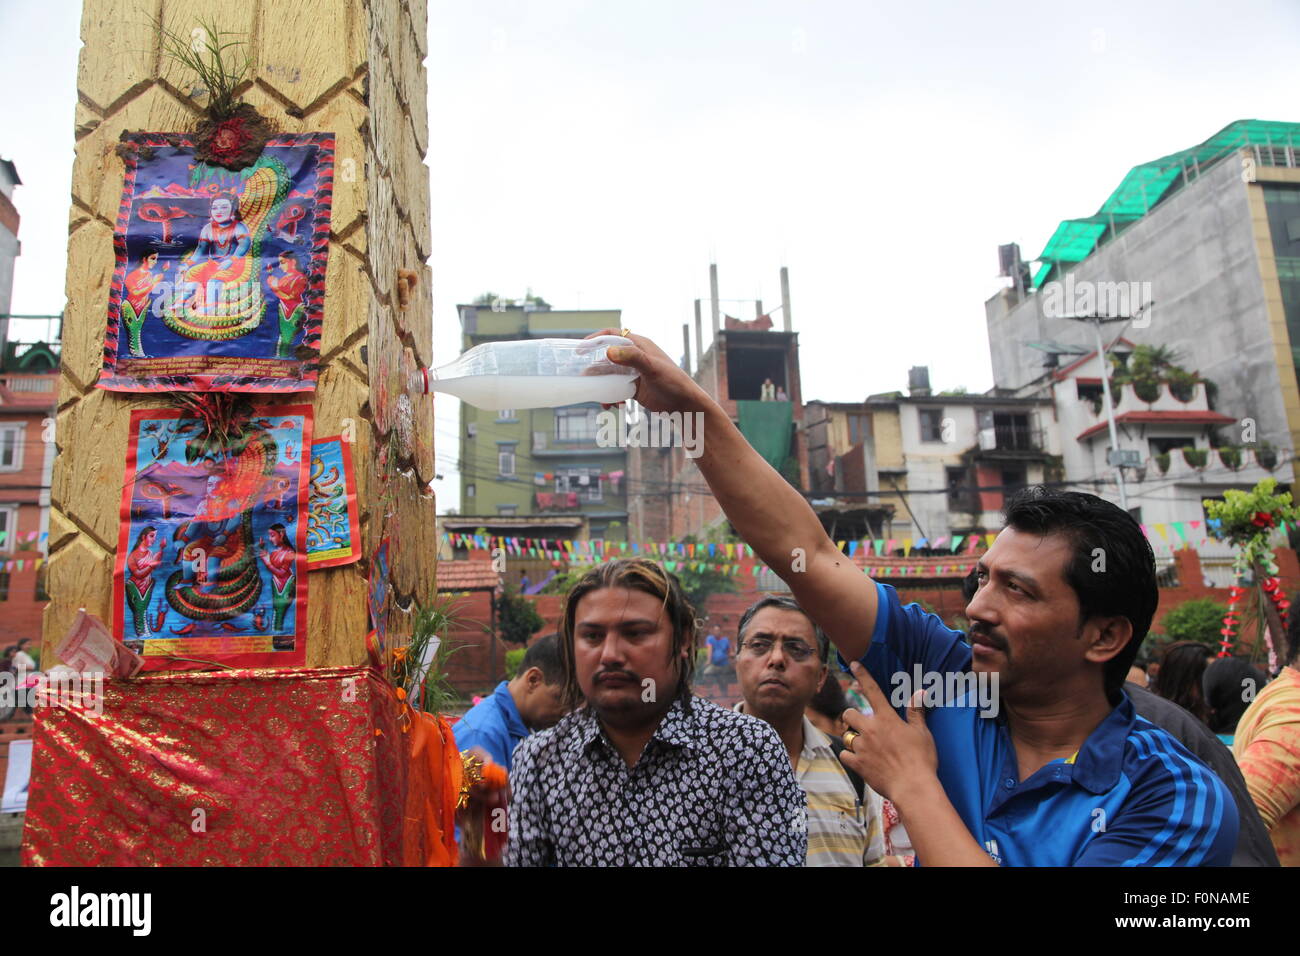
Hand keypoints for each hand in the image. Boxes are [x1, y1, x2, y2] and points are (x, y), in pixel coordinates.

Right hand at [585, 329, 712, 413]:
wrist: (686, 406)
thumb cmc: (673, 383)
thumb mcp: (652, 368)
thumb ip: (632, 358)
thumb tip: (607, 352)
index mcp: (639, 345)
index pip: (612, 335)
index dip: (595, 339)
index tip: (580, 349)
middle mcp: (635, 357)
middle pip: (607, 357)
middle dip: (595, 370)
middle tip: (585, 379)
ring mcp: (634, 372)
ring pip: (610, 376)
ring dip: (602, 387)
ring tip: (603, 400)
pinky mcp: (635, 387)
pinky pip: (615, 389)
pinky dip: (610, 397)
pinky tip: (613, 406)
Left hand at [839, 661, 937, 803]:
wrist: (913, 786)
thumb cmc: (921, 759)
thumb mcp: (922, 732)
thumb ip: (916, 711)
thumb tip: (920, 692)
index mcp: (886, 719)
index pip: (872, 691)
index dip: (863, 676)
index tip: (854, 664)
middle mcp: (870, 729)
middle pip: (849, 714)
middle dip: (852, 717)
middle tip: (862, 725)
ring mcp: (862, 747)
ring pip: (846, 735)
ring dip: (852, 738)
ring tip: (865, 745)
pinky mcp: (857, 764)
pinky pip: (845, 754)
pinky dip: (850, 756)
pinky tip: (859, 760)